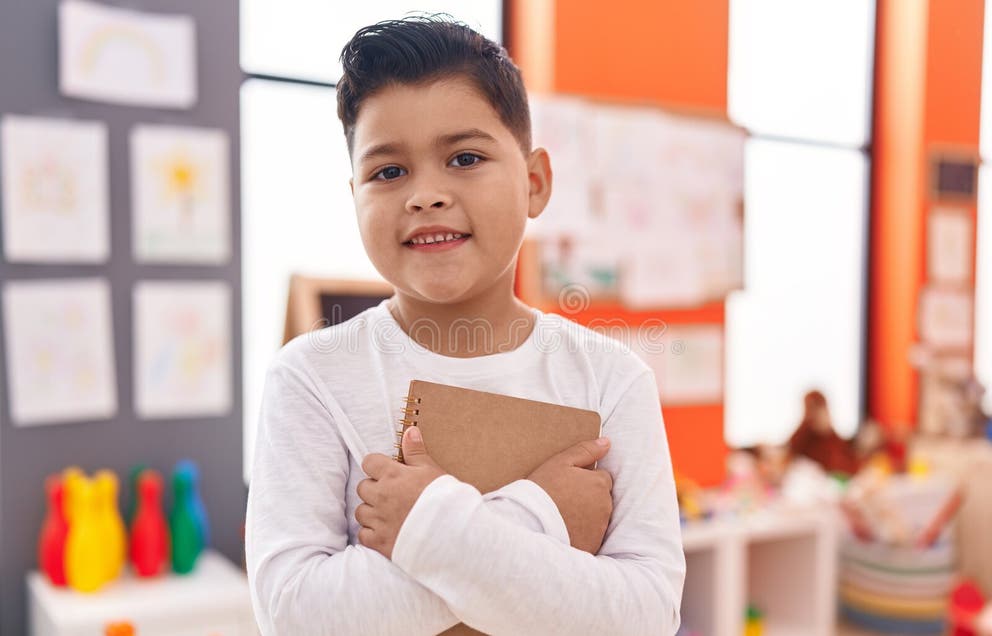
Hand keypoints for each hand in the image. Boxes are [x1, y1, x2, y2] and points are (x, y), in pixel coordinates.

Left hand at [356, 426, 446, 559]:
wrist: (452, 532)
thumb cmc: (444, 499)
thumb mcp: (432, 470)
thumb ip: (416, 451)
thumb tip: (409, 430)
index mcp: (392, 475)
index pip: (369, 462)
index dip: (377, 466)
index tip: (386, 472)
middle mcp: (381, 496)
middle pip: (362, 487)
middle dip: (374, 489)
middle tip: (390, 494)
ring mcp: (379, 520)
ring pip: (361, 511)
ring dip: (371, 511)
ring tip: (388, 513)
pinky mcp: (380, 542)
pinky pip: (363, 535)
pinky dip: (371, 533)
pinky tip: (385, 531)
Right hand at [527, 438, 613, 553]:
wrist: (529, 523)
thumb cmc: (543, 489)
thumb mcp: (560, 462)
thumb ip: (585, 451)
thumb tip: (607, 443)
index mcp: (599, 483)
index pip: (602, 478)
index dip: (586, 480)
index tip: (569, 485)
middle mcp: (605, 506)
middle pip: (602, 498)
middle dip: (589, 498)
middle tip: (564, 500)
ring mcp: (599, 528)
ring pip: (598, 517)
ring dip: (586, 516)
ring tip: (563, 516)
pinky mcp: (592, 545)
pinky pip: (591, 536)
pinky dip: (583, 533)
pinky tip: (565, 531)